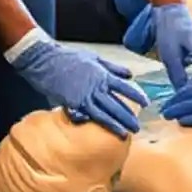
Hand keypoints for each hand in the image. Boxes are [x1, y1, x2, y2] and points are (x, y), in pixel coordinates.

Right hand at [13, 40, 149, 137]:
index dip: (136, 96)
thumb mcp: (94, 58)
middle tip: (138, 127)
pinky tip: (104, 130)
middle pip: (116, 104)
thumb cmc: (68, 57)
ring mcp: (85, 95)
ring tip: (127, 133)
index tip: (146, 103)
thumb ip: (112, 67)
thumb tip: (130, 75)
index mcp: (102, 74)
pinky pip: (88, 115)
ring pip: (105, 113)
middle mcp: (96, 86)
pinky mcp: (73, 102)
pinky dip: (98, 123)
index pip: (124, 87)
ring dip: (116, 123)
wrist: (45, 60)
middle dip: (128, 117)